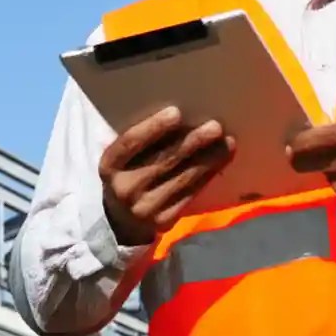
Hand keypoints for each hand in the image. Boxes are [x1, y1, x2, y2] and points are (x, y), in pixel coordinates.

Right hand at [98, 106, 235, 245]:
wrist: (119, 222)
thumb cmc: (124, 175)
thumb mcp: (119, 160)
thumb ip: (136, 141)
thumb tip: (176, 114)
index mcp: (109, 166)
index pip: (130, 143)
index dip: (153, 128)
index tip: (176, 112)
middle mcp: (125, 188)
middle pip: (163, 161)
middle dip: (191, 142)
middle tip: (214, 126)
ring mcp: (146, 208)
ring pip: (182, 178)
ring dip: (208, 158)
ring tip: (227, 141)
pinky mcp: (165, 220)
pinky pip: (191, 193)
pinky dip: (209, 174)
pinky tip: (223, 158)